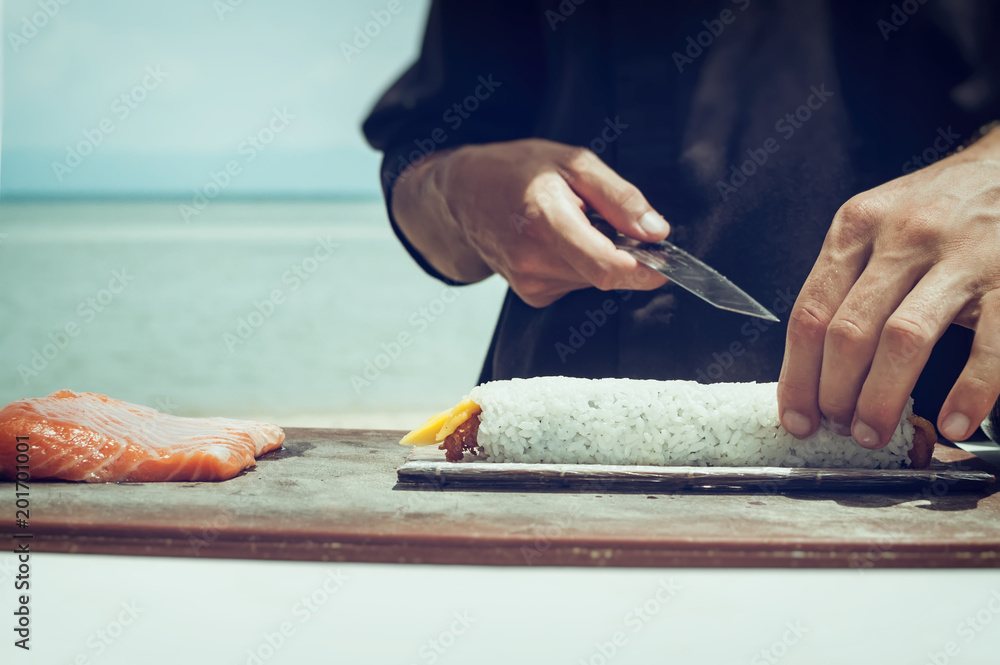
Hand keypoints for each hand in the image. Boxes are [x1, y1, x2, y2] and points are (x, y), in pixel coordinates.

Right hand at [392, 138, 668, 305]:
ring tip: (574, 223)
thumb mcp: (573, 162)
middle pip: (606, 274)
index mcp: (545, 220)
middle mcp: (534, 260)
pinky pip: (577, 284)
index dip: (645, 269)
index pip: (607, 266)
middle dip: (623, 253)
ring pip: (594, 280)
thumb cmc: (517, 170)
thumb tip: (657, 232)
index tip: (667, 263)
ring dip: (599, 256)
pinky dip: (581, 264)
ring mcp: (529, 282)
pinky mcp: (531, 294)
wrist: (461, 196)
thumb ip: (618, 197)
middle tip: (608, 219)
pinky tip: (560, 241)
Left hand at [777, 127, 999, 445]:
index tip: (796, 417)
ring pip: (903, 340)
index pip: (809, 313)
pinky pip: (989, 344)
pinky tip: (955, 422)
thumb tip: (813, 364)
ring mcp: (961, 256)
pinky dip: (969, 391)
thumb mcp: (879, 221)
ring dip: (882, 399)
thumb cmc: (942, 205)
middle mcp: (903, 236)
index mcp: (857, 226)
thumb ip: (846, 278)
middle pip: (848, 331)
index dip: (797, 376)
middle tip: (838, 430)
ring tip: (875, 433)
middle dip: (835, 394)